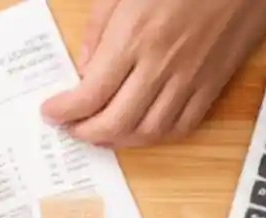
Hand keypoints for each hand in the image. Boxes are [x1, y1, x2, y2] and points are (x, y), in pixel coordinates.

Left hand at [43, 0, 265, 147]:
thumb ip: (99, 28)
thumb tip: (85, 68)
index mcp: (135, 36)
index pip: (91, 93)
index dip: (65, 111)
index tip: (51, 112)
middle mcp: (161, 64)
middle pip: (115, 122)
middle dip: (85, 132)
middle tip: (71, 128)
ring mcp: (191, 78)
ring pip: (149, 132)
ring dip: (119, 140)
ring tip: (101, 132)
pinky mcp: (213, 84)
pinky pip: (183, 125)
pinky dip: (156, 135)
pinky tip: (141, 128)